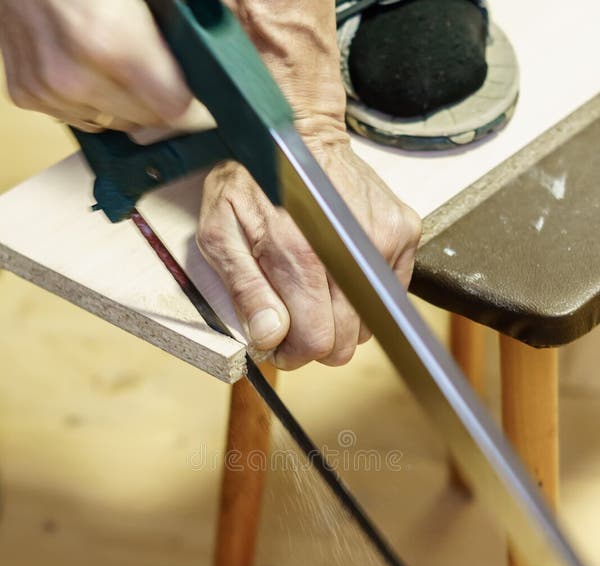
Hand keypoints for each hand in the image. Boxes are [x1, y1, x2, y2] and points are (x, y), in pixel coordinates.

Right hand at [0, 0, 191, 130]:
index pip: (175, 109)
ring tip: (107, 61)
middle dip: (153, 98)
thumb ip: (175, 25)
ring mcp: (49, 91)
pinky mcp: (27, 95)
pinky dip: (85, 99)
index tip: (189, 89)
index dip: (186, 97)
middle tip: (148, 68)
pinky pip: (78, 118)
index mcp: (113, 46)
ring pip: (111, 122)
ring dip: (118, 101)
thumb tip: (212, 42)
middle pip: (144, 121)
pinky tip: (80, 65)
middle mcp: (77, 77)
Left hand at [197, 124, 421, 368]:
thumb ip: (244, 290)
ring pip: (369, 322)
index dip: (293, 352)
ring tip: (316, 285)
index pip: (315, 342)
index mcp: (300, 255)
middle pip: (346, 341)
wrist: (298, 128)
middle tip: (295, 315)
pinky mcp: (405, 232)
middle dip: (316, 339)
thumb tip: (270, 337)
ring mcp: (383, 240)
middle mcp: (350, 250)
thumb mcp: (220, 231)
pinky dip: (364, 292)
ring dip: (341, 317)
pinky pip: (389, 293)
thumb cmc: (253, 178)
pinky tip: (339, 267)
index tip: (279, 341)